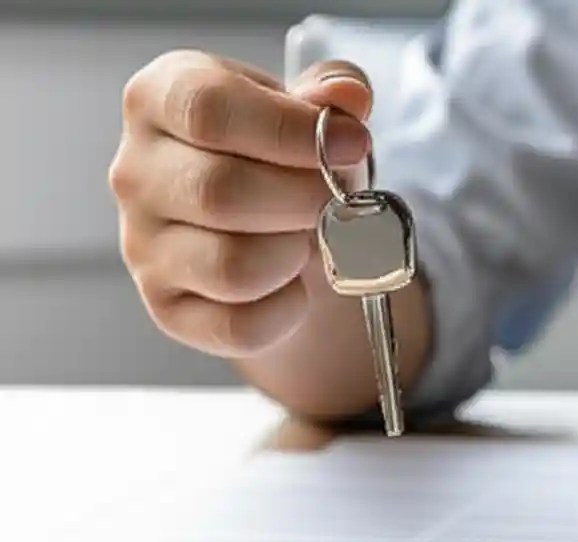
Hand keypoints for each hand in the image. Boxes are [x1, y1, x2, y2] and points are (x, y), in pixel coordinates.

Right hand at [110, 51, 372, 356]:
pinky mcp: (167, 308)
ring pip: (232, 266)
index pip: (209, 110)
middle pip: (221, 191)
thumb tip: (348, 97)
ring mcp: (143, 246)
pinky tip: (293, 282)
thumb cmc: (281, 155)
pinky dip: (288, 309)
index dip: (292, 131)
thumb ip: (330, 92)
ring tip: (305, 237)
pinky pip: (240, 326)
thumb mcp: (305, 106)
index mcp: (159, 99)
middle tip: (334, 200)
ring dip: (294, 255)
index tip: (352, 144)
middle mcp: (136, 173)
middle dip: (305, 200)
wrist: (269, 225)